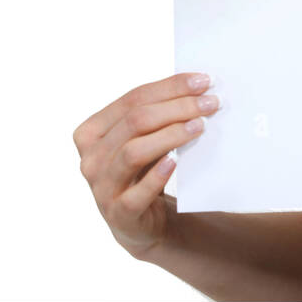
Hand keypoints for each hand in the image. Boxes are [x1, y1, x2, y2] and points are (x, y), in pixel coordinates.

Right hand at [73, 72, 220, 258]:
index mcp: (91, 131)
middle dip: (177, 108)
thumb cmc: (145, 169)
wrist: (142, 221)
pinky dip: (156, 176)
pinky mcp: (119, 214)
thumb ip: (158, 114)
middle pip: (135, 122)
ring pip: (133, 152)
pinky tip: (175, 162)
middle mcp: (90, 158)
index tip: (203, 81)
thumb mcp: (144, 139)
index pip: (132, 99)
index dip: (169, 87)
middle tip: (211, 103)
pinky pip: (136, 194)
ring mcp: (101, 187)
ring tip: (201, 126)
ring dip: (170, 135)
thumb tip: (197, 85)